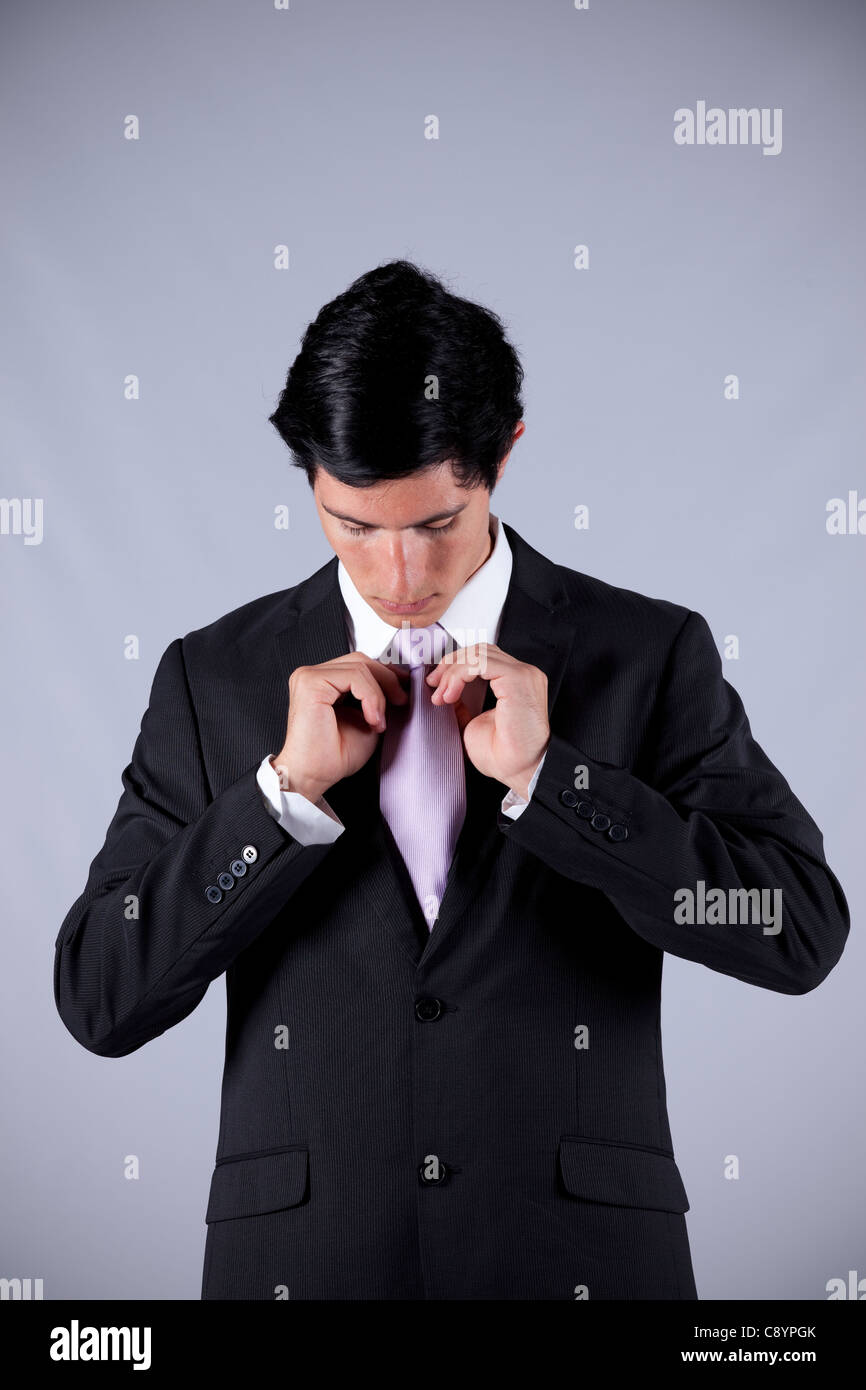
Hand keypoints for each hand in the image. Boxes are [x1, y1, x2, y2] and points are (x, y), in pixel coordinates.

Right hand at [273, 653, 408, 802]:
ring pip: (360, 667)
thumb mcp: (366, 719)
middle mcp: (312, 675)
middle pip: (360, 660)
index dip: (385, 674)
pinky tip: (371, 718)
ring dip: (379, 694)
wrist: (314, 776)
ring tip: (379, 721)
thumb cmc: (334, 755)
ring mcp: (309, 677)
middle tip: (401, 700)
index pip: (359, 664)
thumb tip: (398, 683)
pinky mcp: (311, 683)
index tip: (403, 689)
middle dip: (387, 678)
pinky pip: (354, 677)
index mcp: (322, 682)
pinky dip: (370, 697)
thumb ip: (377, 698)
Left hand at [425, 643, 549, 798]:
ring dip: (453, 671)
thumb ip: (462, 702)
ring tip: (442, 695)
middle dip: (450, 664)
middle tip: (434, 685)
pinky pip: (482, 662)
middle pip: (480, 650)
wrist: (518, 771)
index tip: (436, 684)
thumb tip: (443, 688)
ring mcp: (523, 674)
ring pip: (478, 653)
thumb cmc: (503, 755)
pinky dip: (460, 674)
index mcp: (516, 682)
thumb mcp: (472, 721)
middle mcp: (523, 674)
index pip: (483, 657)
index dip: (455, 665)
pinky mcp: (518, 679)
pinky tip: (451, 693)